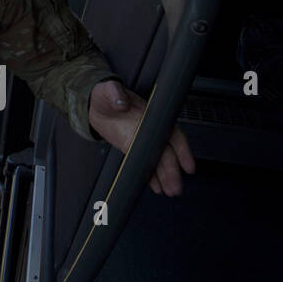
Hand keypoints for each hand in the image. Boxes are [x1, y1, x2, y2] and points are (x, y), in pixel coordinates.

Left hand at [87, 79, 194, 195]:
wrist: (95, 105)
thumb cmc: (106, 95)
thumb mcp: (109, 90)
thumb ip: (115, 94)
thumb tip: (120, 101)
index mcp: (151, 116)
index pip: (171, 133)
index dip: (182, 150)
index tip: (188, 164)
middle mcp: (150, 130)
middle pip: (166, 153)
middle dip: (173, 171)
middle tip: (175, 186)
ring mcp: (142, 141)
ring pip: (159, 162)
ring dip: (165, 178)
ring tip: (171, 191)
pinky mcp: (132, 149)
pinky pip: (145, 165)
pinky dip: (151, 177)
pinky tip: (157, 187)